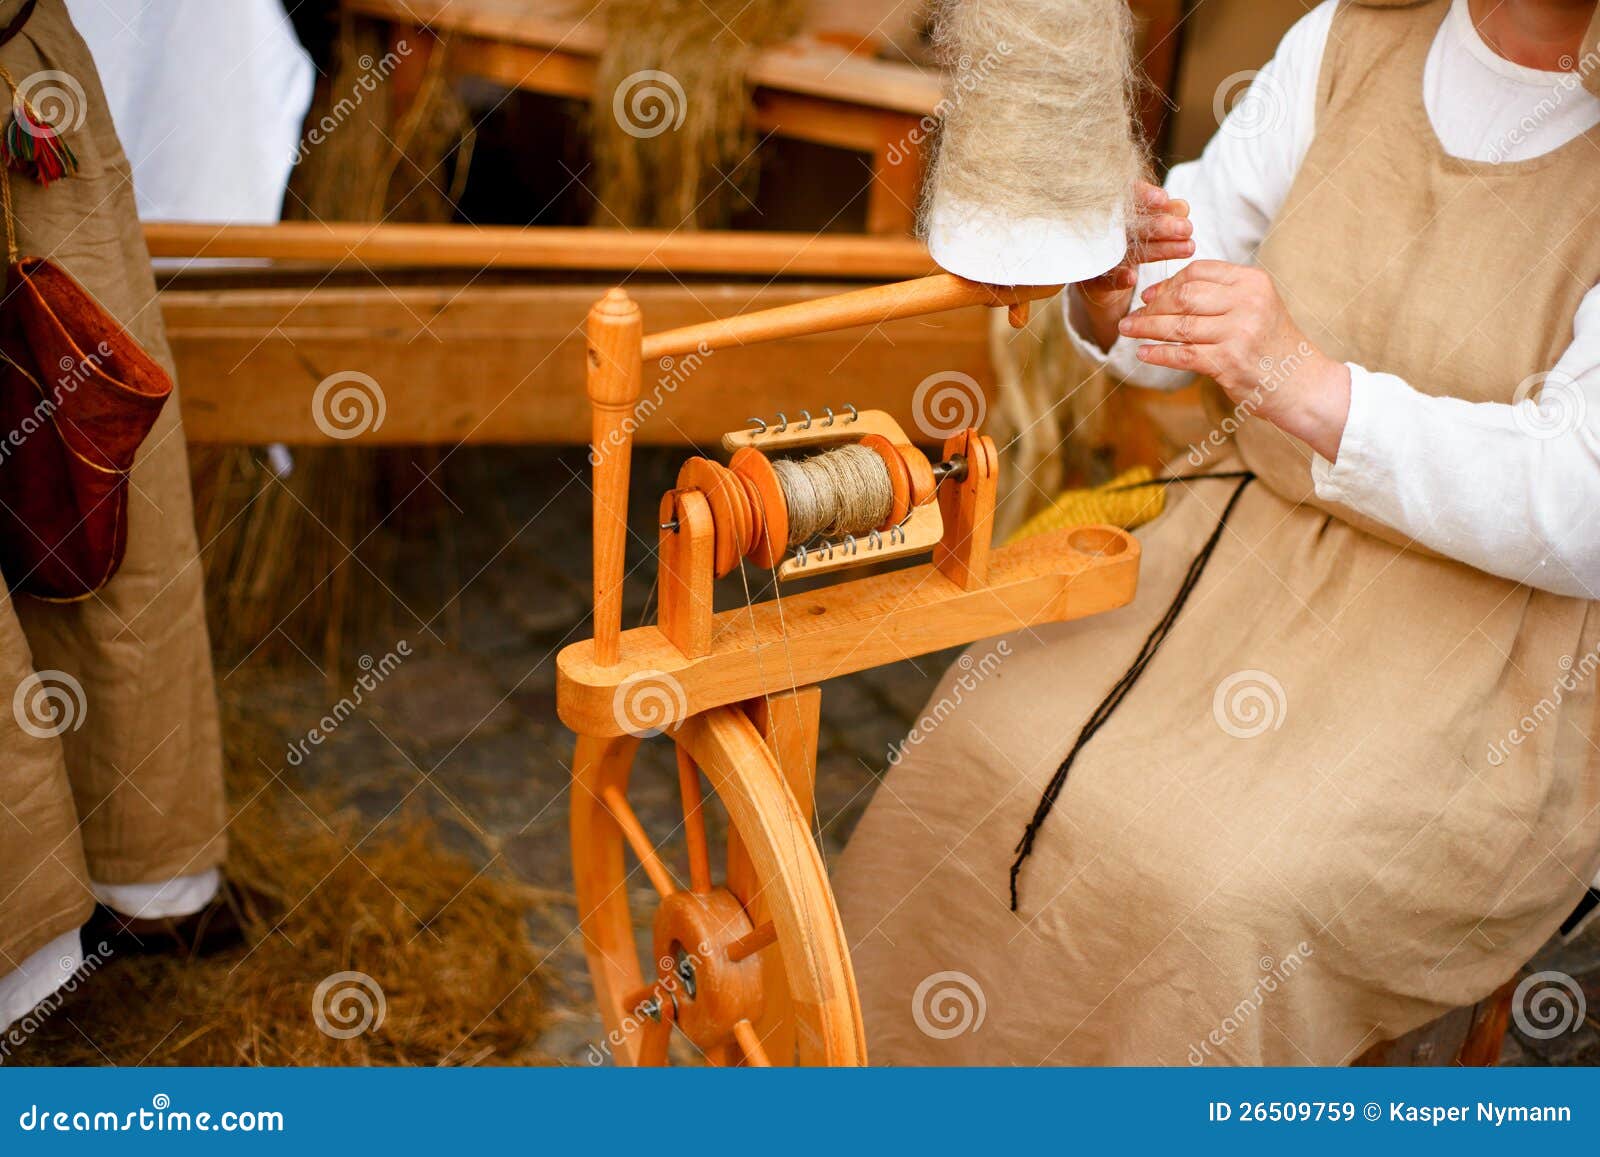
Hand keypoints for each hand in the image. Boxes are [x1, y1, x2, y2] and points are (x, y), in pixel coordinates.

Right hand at [1075, 181, 1194, 351]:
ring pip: (1127, 250)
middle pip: (1130, 225)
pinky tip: (1131, 278)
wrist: (1101, 279)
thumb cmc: (1128, 242)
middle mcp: (1101, 231)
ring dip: (1158, 249)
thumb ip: (1164, 214)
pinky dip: (1119, 278)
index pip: (1126, 197)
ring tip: (1188, 249)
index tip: (1163, 198)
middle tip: (1187, 228)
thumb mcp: (1148, 223)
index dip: (1144, 196)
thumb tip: (1183, 208)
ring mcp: (1096, 256)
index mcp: (1111, 211)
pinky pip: (1105, 280)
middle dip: (1160, 225)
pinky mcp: (1092, 282)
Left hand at [1118, 260, 1351, 460]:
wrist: (1302, 383)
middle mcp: (1247, 302)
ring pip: (1178, 325)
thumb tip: (1166, 291)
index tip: (1150, 295)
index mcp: (1253, 282)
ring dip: (1147, 328)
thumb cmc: (1273, 345)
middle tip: (1134, 316)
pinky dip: (1157, 354)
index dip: (1168, 283)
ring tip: (1128, 330)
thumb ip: (1221, 294)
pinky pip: (1182, 354)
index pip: (1199, 271)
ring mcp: (1238, 332)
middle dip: (1153, 306)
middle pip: (1184, 296)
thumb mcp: (1257, 306)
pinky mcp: (1228, 362)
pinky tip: (1142, 353)